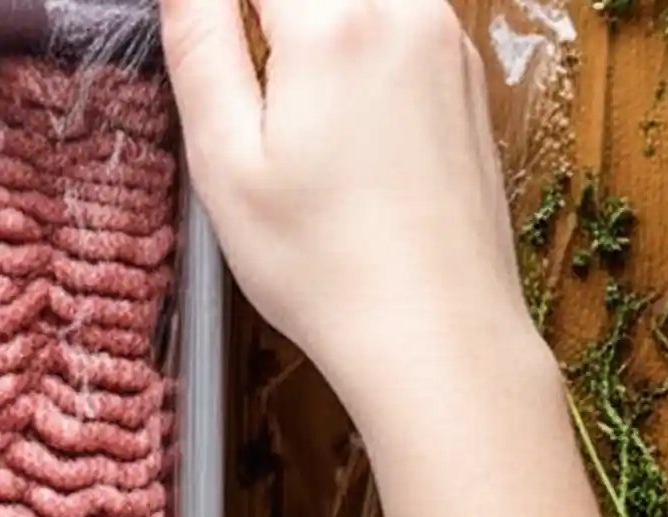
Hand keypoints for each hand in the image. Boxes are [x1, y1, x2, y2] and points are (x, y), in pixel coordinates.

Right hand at [161, 0, 544, 408]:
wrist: (437, 333)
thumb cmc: (318, 264)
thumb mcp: (225, 161)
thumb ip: (199, 44)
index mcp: (333, 22)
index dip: (219, 5)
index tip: (205, 36)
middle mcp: (403, 8)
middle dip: (263, 10)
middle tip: (241, 85)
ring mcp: (446, 38)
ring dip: (309, 20)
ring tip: (277, 97)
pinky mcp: (468, 73)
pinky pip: (399, 12)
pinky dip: (354, 32)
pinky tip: (335, 107)